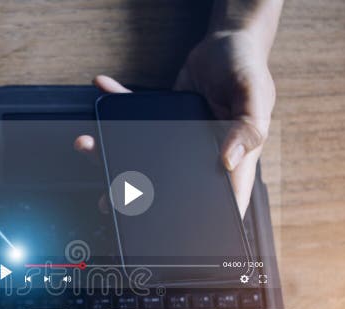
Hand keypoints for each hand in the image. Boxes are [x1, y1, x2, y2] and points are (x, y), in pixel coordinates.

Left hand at [81, 30, 274, 216]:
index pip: (219, 199)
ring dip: (112, 149)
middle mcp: (203, 153)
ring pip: (143, 155)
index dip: (198, 222)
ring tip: (89, 144)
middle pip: (169, 183)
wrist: (228, 41)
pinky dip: (117, 102)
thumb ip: (248, 127)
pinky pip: (135, 117)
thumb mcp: (255, 94)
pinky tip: (103, 91)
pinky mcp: (164, 119)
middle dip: (136, 190)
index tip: (166, 232)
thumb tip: (229, 160)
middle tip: (108, 196)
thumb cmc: (247, 66)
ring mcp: (180, 139)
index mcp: (232, 156)